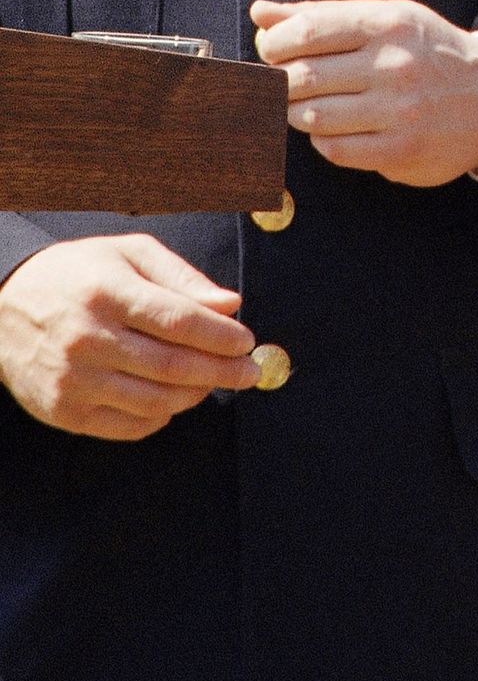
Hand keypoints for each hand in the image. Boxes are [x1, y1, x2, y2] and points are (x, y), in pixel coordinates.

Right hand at [0, 236, 257, 439]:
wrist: (0, 305)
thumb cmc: (77, 274)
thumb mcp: (127, 253)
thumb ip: (181, 277)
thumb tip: (230, 305)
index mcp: (108, 292)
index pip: (180, 321)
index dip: (222, 336)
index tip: (247, 340)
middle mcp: (88, 338)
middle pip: (173, 365)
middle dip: (222, 371)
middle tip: (249, 371)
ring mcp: (73, 380)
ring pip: (155, 401)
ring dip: (196, 396)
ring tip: (213, 383)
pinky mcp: (62, 411)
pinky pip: (128, 427)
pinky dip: (161, 417)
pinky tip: (174, 400)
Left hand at [251, 0, 477, 186]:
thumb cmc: (426, 50)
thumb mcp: (385, 18)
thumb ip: (321, 15)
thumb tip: (260, 13)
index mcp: (387, 24)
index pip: (307, 31)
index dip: (274, 43)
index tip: (272, 49)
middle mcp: (393, 66)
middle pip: (302, 77)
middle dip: (280, 80)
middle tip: (283, 80)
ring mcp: (397, 111)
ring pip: (312, 116)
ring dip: (297, 112)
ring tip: (306, 104)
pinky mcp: (399, 151)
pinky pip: (335, 149)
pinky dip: (321, 139)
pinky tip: (332, 127)